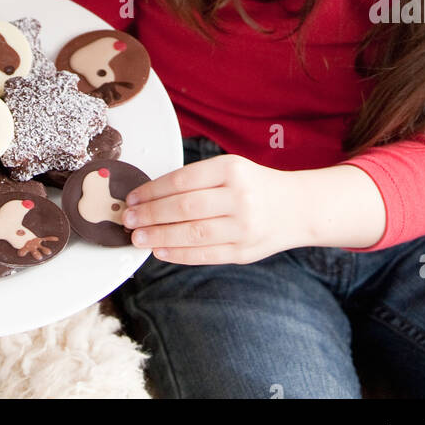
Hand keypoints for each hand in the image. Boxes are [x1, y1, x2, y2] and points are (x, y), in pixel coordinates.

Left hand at [122, 153, 304, 264]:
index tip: (133, 198)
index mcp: (231, 169)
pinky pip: (206, 255)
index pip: (183, 180)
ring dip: (159, 237)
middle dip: (151, 215)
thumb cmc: (252, 185)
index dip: (153, 191)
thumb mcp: (230, 169)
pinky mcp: (244, 252)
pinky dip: (179, 254)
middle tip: (128, 219)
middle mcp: (239, 196)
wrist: (296, 207)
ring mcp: (243, 226)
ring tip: (137, 237)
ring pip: (193, 233)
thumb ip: (196, 181)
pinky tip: (160, 251)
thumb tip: (149, 197)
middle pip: (185, 207)